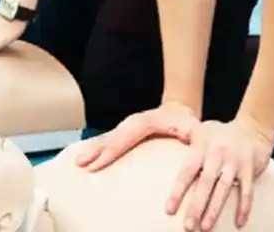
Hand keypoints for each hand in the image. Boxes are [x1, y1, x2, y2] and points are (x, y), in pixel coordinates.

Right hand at [75, 100, 200, 171]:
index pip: (126, 137)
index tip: (96, 164)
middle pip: (112, 137)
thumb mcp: (195, 129)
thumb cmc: (189, 123)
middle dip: (96, 150)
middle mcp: (134, 122)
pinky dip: (98, 147)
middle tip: (80, 163)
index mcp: (148, 121)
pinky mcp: (126, 131)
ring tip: (79, 162)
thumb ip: (192, 136)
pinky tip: (88, 156)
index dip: (110, 151)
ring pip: (108, 137)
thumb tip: (190, 147)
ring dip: (93, 149)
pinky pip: (109, 139)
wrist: (181, 109)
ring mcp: (128, 125)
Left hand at [168, 116, 273, 230]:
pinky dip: (244, 207)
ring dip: (215, 210)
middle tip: (188, 226)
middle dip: (196, 206)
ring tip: (206, 227)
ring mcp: (234, 163)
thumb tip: (160, 138)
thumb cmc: (220, 133)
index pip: (186, 171)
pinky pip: (247, 191)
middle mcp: (217, 155)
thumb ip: (183, 137)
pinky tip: (239, 223)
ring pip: (224, 189)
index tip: (169, 210)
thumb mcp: (200, 130)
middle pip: (205, 183)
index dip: (177, 191)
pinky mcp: (250, 169)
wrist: (252, 128)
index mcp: (201, 148)